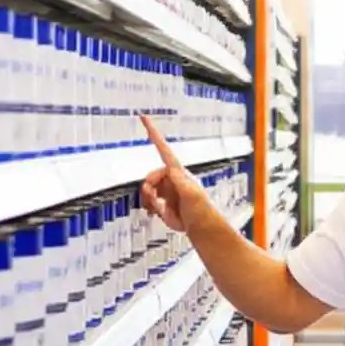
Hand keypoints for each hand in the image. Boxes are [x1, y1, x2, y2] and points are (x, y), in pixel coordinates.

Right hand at [139, 114, 210, 231]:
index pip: (163, 149)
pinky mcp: (162, 202)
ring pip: (147, 188)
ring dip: (148, 197)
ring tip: (157, 207)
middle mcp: (171, 178)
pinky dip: (149, 205)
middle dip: (148, 186)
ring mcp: (166, 190)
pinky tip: (157, 211)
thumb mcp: (191, 194)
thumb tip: (171, 169)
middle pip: (150, 175)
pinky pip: (148, 199)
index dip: (153, 133)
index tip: (144, 117)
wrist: (199, 228)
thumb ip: (180, 182)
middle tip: (155, 198)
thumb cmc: (200, 209)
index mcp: (178, 171)